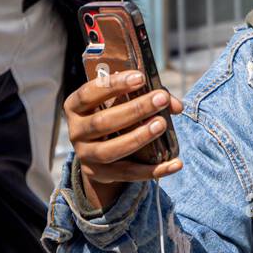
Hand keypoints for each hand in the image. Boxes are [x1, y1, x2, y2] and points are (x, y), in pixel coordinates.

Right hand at [63, 70, 184, 210]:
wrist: (98, 156)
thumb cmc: (114, 117)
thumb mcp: (121, 102)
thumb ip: (146, 97)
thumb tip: (175, 105)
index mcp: (76, 107)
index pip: (88, 93)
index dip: (113, 85)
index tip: (140, 77)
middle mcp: (76, 132)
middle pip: (102, 122)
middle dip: (135, 109)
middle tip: (161, 99)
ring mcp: (86, 156)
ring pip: (110, 150)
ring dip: (138, 137)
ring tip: (162, 124)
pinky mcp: (100, 175)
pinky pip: (129, 174)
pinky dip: (154, 170)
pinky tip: (176, 163)